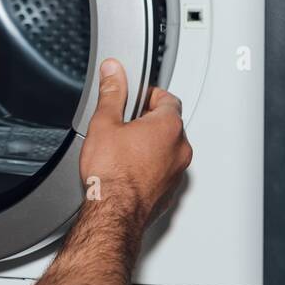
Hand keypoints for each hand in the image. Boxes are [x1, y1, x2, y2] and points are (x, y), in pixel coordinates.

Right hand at [78, 58, 192, 227]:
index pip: (167, 98)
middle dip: (147, 121)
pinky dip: (150, 167)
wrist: (113, 213)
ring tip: (123, 150)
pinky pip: (163, 170)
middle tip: (123, 125)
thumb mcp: (104, 123)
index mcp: (169, 126)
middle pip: (168, 124)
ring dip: (150, 145)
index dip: (148, 95)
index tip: (134, 98)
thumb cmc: (111, 173)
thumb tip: (113, 71)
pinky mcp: (170, 191)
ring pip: (167, 149)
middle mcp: (180, 148)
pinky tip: (128, 171)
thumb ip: (111, 93)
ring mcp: (178, 172)